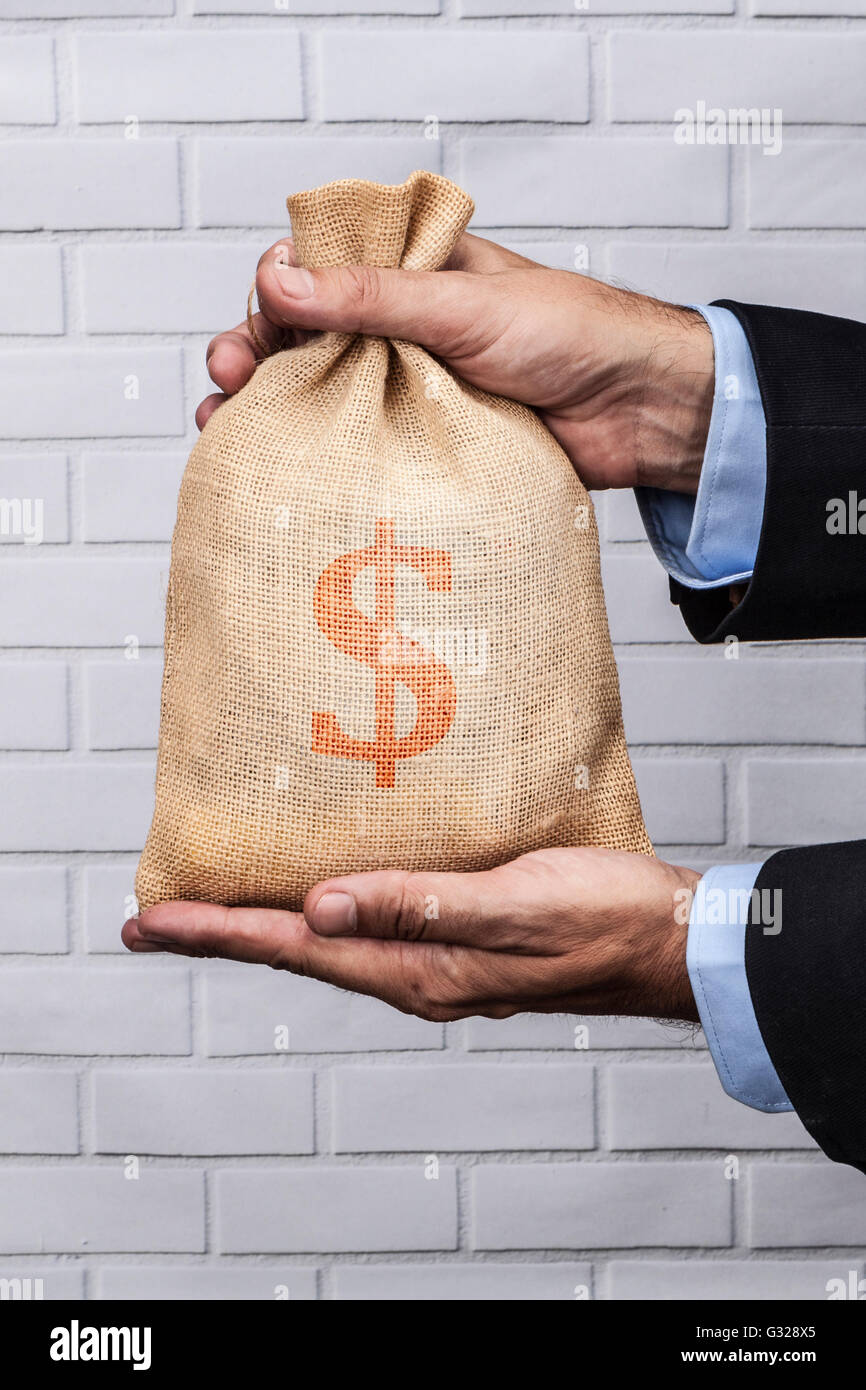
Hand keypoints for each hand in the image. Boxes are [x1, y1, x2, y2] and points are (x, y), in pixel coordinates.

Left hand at [122, 849, 700, 1023]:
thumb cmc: (604, 918)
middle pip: (300, 949)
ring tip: (221, 907)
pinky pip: (377, 924)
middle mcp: (419, 971)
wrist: (670, 939)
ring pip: (334, 939)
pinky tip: (326, 890)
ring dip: (271, 924)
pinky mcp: (464, 936)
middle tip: (158, 919)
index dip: (219, 931)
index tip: (152, 921)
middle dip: (225, 932)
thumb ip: (415, 906)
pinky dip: (330, 909)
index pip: (295, 947)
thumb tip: (317, 910)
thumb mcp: (510, 905)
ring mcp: (441, 959)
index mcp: (420, 968)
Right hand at [199, 235, 713, 494]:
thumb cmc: (570, 336)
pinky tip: (279, 467)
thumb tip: (280, 282)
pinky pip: (362, 445)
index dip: (279, 293)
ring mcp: (413, 387)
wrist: (638, 412)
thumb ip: (372, 299)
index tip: (261, 318)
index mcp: (414, 272)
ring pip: (325, 393)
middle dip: (256, 354)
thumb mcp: (463, 306)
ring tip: (226, 427)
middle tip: (225, 378)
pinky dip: (319, 454)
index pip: (321, 271)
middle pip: (307, 336)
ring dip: (273, 408)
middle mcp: (405, 328)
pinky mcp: (427, 442)